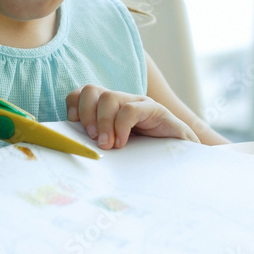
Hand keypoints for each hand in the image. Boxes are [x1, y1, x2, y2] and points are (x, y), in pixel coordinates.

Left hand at [66, 85, 199, 149]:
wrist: (183, 162)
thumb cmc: (145, 158)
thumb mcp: (115, 150)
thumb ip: (97, 142)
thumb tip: (71, 146)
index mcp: (109, 109)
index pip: (82, 93)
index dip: (73, 105)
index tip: (73, 125)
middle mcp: (122, 101)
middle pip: (91, 91)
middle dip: (86, 115)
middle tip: (92, 140)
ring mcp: (139, 104)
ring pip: (109, 98)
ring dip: (103, 123)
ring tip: (108, 145)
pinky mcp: (156, 111)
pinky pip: (131, 109)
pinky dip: (121, 126)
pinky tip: (123, 143)